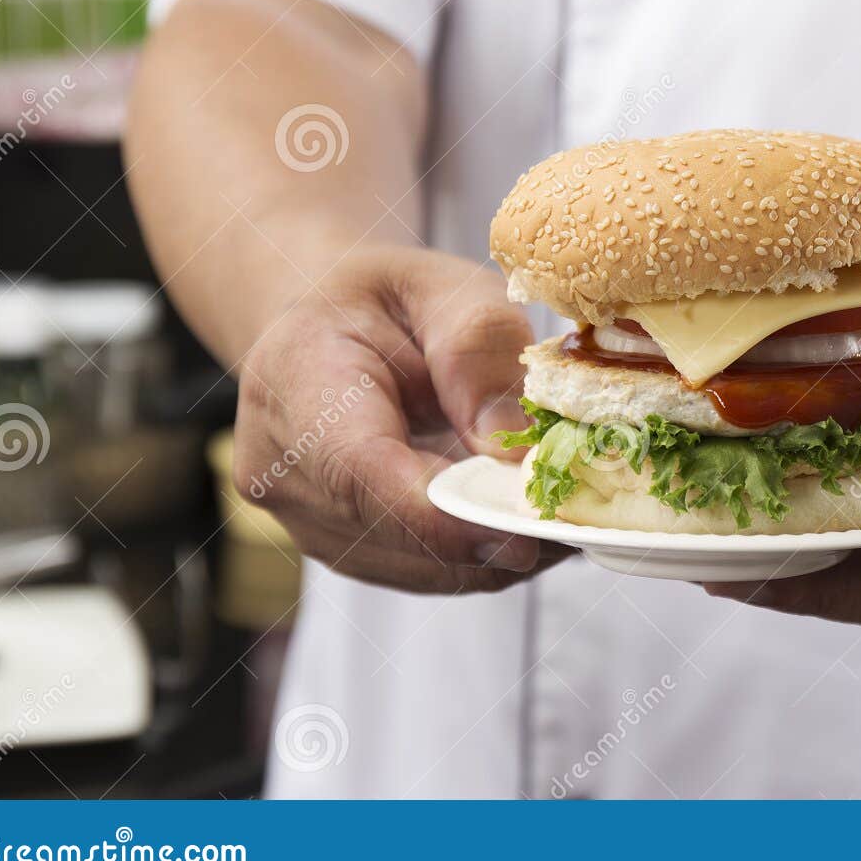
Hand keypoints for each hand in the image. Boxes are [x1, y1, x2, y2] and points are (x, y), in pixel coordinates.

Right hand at [232, 245, 569, 592]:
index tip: (525, 535)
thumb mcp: (445, 289)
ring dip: (491, 553)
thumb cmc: (391, 299)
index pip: (359, 469)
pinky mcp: (341, 544)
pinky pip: (418, 571)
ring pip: (413, 567)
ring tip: (559, 516)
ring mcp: (304, 515)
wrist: (328, 325)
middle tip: (578, 521)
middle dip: (490, 536)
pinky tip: (521, 520)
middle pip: (392, 531)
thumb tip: (515, 452)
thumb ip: (478, 351)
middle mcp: (282, 463)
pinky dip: (477, 556)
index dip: (443, 516)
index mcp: (296, 376)